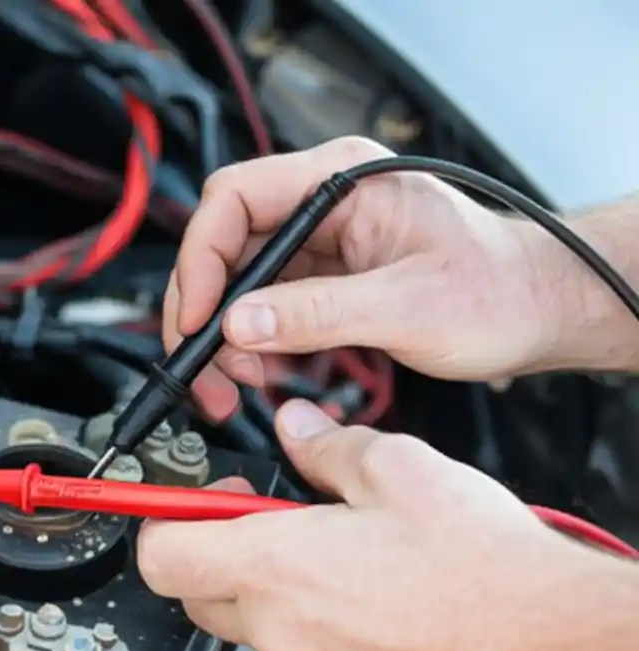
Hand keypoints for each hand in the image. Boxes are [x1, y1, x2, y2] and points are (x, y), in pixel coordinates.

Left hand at [137, 400, 637, 650]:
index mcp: (275, 567)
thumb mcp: (401, 470)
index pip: (159, 553)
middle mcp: (282, 633)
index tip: (183, 500)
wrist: (559, 647)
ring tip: (339, 557)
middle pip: (198, 592)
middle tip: (270, 517)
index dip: (162, 519)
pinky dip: (316, 630)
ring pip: (255, 629)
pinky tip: (371, 601)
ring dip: (273, 592)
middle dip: (217, 551)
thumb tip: (299, 431)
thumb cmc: (487, 567)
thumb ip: (330, 448)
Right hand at [165, 136, 584, 418]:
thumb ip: (318, 314)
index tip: (199, 319)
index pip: (235, 198)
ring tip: (234, 383)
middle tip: (204, 368)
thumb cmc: (499, 291)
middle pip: (224, 244)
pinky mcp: (321, 276)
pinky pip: (263, 306)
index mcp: (342, 180)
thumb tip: (238, 324)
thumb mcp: (408, 307)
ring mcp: (320, 239)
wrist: (537, 311)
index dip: (203, 259)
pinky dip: (251, 344)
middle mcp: (323, 202)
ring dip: (224, 336)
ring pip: (236, 281)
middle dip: (205, 311)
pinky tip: (259, 373)